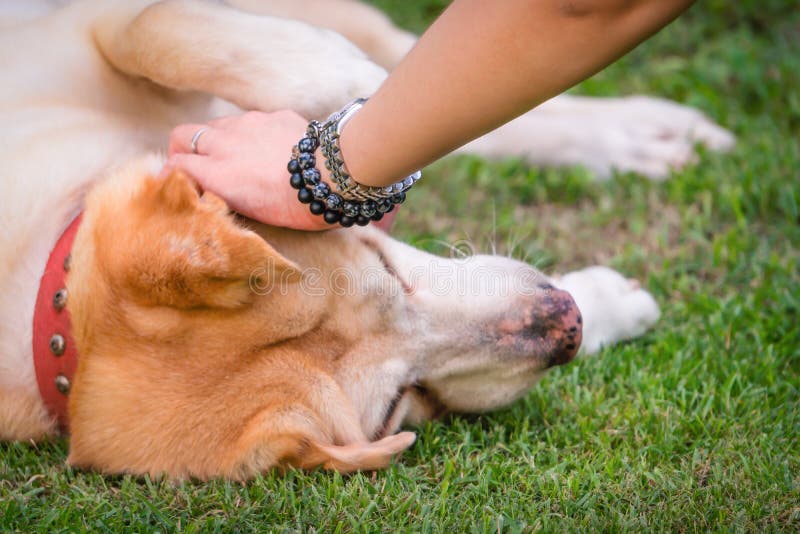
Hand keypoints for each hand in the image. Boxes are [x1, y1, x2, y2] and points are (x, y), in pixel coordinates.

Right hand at [162, 110, 328, 229]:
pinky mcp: (272, 115)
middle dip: (183, 149)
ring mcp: (248, 124)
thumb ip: (225, 194)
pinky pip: (252, 121)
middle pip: (183, 135)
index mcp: (217, 173)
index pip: (175, 165)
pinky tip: (270, 148)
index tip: (177, 182)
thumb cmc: (295, 206)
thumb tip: (213, 189)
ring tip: (235, 157)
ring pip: (217, 125)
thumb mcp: (253, 212)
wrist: (332, 176)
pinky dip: (251, 134)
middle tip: (196, 165)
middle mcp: (225, 143)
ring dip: (217, 140)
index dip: (172, 174)